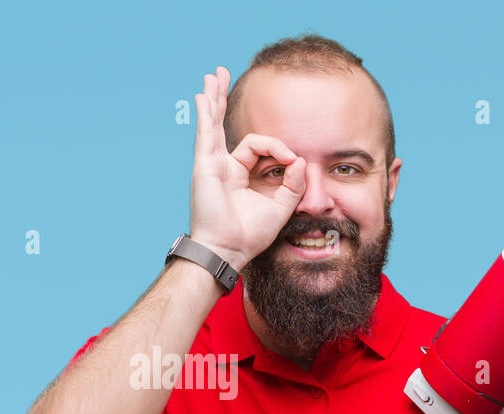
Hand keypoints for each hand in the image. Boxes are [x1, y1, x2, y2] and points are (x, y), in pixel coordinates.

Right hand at [189, 66, 305, 270]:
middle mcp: (223, 166)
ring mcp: (212, 164)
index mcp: (239, 175)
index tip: (293, 161)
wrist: (228, 249)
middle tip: (223, 76)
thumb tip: (299, 159)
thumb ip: (293, 183)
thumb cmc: (249, 234)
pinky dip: (205, 113)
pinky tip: (204, 94)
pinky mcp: (205, 165)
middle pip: (224, 124)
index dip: (280, 149)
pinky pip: (206, 133)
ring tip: (214, 75)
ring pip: (214, 123)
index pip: (260, 147)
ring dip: (215, 97)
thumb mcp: (281, 206)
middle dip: (224, 99)